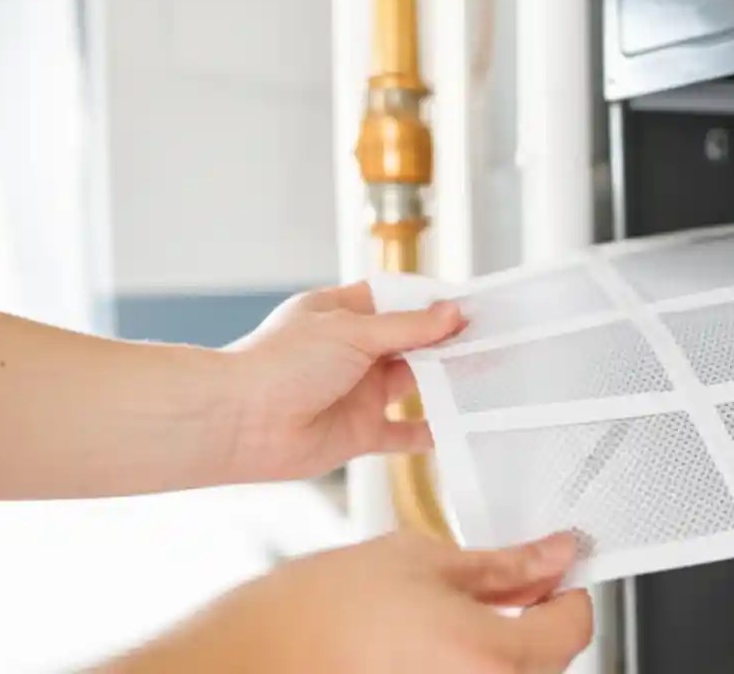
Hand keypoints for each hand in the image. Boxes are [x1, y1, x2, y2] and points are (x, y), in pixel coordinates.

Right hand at [106, 531, 593, 672]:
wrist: (245, 661)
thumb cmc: (317, 615)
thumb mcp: (421, 560)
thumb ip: (503, 564)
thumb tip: (553, 553)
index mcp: (492, 656)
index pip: (575, 625)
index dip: (568, 588)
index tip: (554, 570)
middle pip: (549, 659)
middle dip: (533, 619)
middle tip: (494, 586)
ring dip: (499, 647)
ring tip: (443, 617)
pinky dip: (465, 667)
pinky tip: (425, 647)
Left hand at [223, 281, 464, 481]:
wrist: (241, 423)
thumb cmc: (281, 364)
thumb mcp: (352, 332)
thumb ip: (407, 328)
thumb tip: (452, 314)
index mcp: (342, 314)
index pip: (399, 302)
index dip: (434, 304)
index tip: (473, 306)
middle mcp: (352, 351)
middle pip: (412, 343)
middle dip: (448, 343)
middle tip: (492, 341)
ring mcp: (357, 392)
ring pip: (415, 384)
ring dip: (446, 382)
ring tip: (487, 377)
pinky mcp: (360, 432)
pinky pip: (404, 431)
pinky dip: (431, 431)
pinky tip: (459, 426)